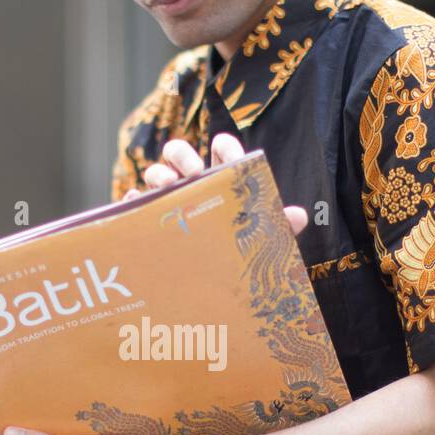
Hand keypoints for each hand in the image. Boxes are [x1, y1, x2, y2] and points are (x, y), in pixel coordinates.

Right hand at [121, 132, 308, 237]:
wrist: (208, 289)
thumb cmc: (235, 254)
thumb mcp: (257, 241)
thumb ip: (277, 226)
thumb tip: (300, 216)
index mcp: (220, 182)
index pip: (222, 152)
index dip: (225, 145)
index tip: (226, 150)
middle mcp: (191, 185)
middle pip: (180, 153)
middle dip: (183, 155)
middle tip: (193, 173)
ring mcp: (166, 201)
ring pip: (156, 174)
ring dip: (159, 175)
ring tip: (168, 187)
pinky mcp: (148, 219)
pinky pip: (135, 204)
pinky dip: (134, 201)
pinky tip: (137, 204)